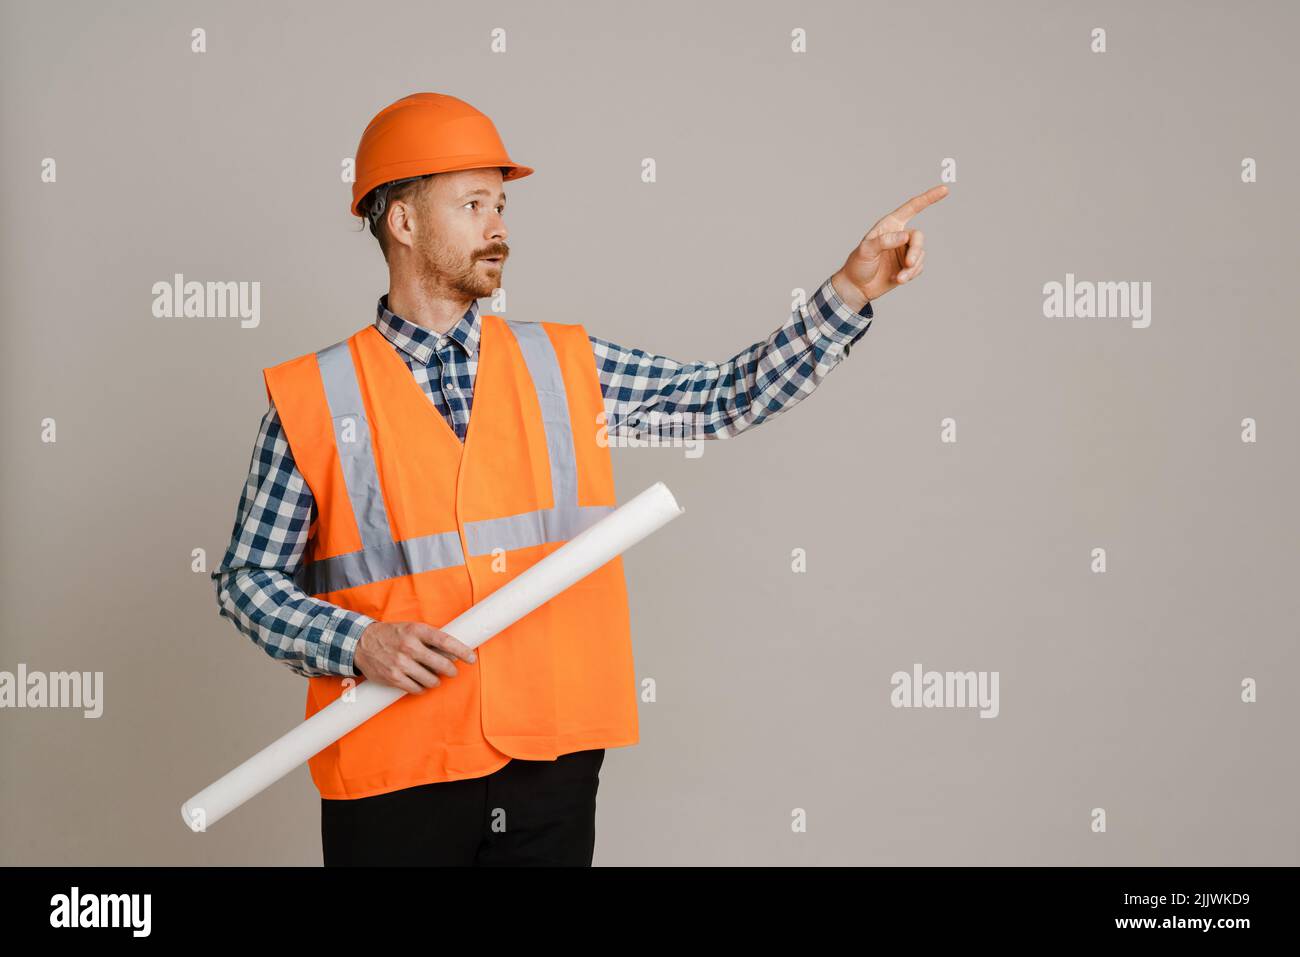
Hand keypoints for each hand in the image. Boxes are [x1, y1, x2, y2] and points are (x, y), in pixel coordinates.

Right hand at [352, 621, 477, 694]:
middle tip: (452, 671)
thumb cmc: (392, 635)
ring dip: (435, 681)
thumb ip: (430, 640)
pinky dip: (422, 689)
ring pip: (431, 680)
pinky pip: (416, 689)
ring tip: (433, 677)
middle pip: (441, 664)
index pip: (446, 641)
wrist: (361, 643)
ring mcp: (400, 663)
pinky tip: (421, 684)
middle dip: (451, 670)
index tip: (471, 658)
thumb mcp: (411, 629)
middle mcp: (409, 646)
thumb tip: (454, 652)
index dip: (462, 651)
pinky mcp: (393, 677)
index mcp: (416, 630)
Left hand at [832, 184, 949, 306]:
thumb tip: (905, 236)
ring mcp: (905, 251)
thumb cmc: (858, 265)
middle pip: (919, 237)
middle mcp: (900, 236)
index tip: (945, 189)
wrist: (857, 288)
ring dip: (911, 268)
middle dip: (916, 251)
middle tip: (908, 264)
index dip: (928, 198)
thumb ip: (885, 241)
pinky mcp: (908, 266)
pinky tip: (897, 279)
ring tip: (898, 278)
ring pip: (920, 255)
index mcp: (890, 225)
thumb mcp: (866, 250)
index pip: (912, 208)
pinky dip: (910, 275)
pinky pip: (919, 268)